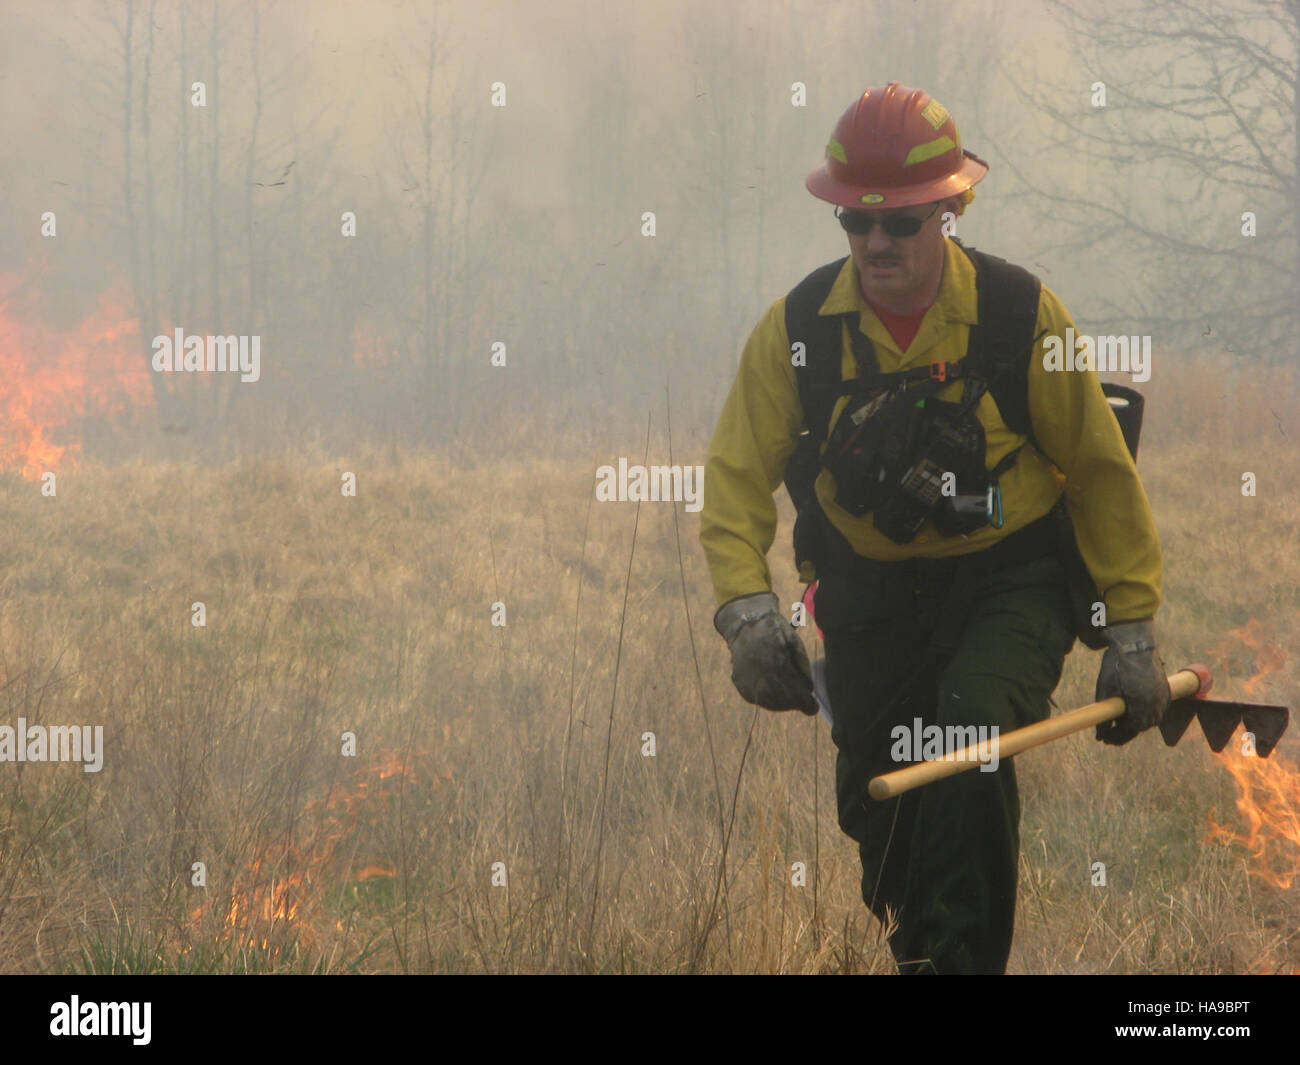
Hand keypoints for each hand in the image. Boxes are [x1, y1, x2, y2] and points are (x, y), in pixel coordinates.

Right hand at [714, 592, 817, 714]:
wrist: (745, 623)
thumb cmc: (775, 631)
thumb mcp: (795, 643)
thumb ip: (803, 667)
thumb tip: (808, 690)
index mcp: (778, 664)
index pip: (795, 693)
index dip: (806, 704)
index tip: (813, 709)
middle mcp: (761, 675)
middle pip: (783, 701)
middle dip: (796, 704)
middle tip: (804, 703)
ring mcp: (748, 680)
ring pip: (769, 703)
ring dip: (783, 704)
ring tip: (791, 698)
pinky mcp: (740, 683)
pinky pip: (757, 698)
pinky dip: (769, 700)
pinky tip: (776, 694)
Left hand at [1094, 618, 1169, 744]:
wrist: (1135, 644)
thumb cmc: (1117, 665)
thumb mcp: (1105, 690)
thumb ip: (1105, 716)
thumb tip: (1100, 736)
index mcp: (1141, 704)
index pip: (1131, 730)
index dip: (1117, 737)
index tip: (1105, 739)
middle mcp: (1156, 704)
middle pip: (1142, 726)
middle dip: (1125, 732)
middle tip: (1109, 734)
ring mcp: (1164, 697)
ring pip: (1151, 719)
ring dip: (1137, 723)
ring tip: (1119, 724)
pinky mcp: (1166, 690)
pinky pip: (1158, 709)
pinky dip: (1146, 714)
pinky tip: (1134, 712)